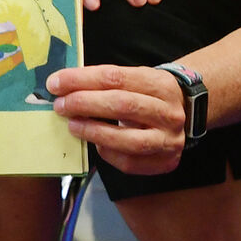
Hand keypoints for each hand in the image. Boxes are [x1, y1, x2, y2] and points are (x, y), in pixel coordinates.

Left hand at [48, 64, 187, 174]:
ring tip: (72, 125)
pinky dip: (107, 152)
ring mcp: (169, 140)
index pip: (116, 77)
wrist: (183, 115)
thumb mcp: (135, 80)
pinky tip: (95, 142)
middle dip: (85, 104)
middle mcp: (169, 113)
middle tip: (61, 105)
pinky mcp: (165, 163)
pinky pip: (129, 161)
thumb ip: (105, 83)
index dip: (82, 80)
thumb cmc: (147, 96)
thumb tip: (63, 87)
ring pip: (129, 140)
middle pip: (123, 105)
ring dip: (94, 131)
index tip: (57, 82)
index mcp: (161, 84)